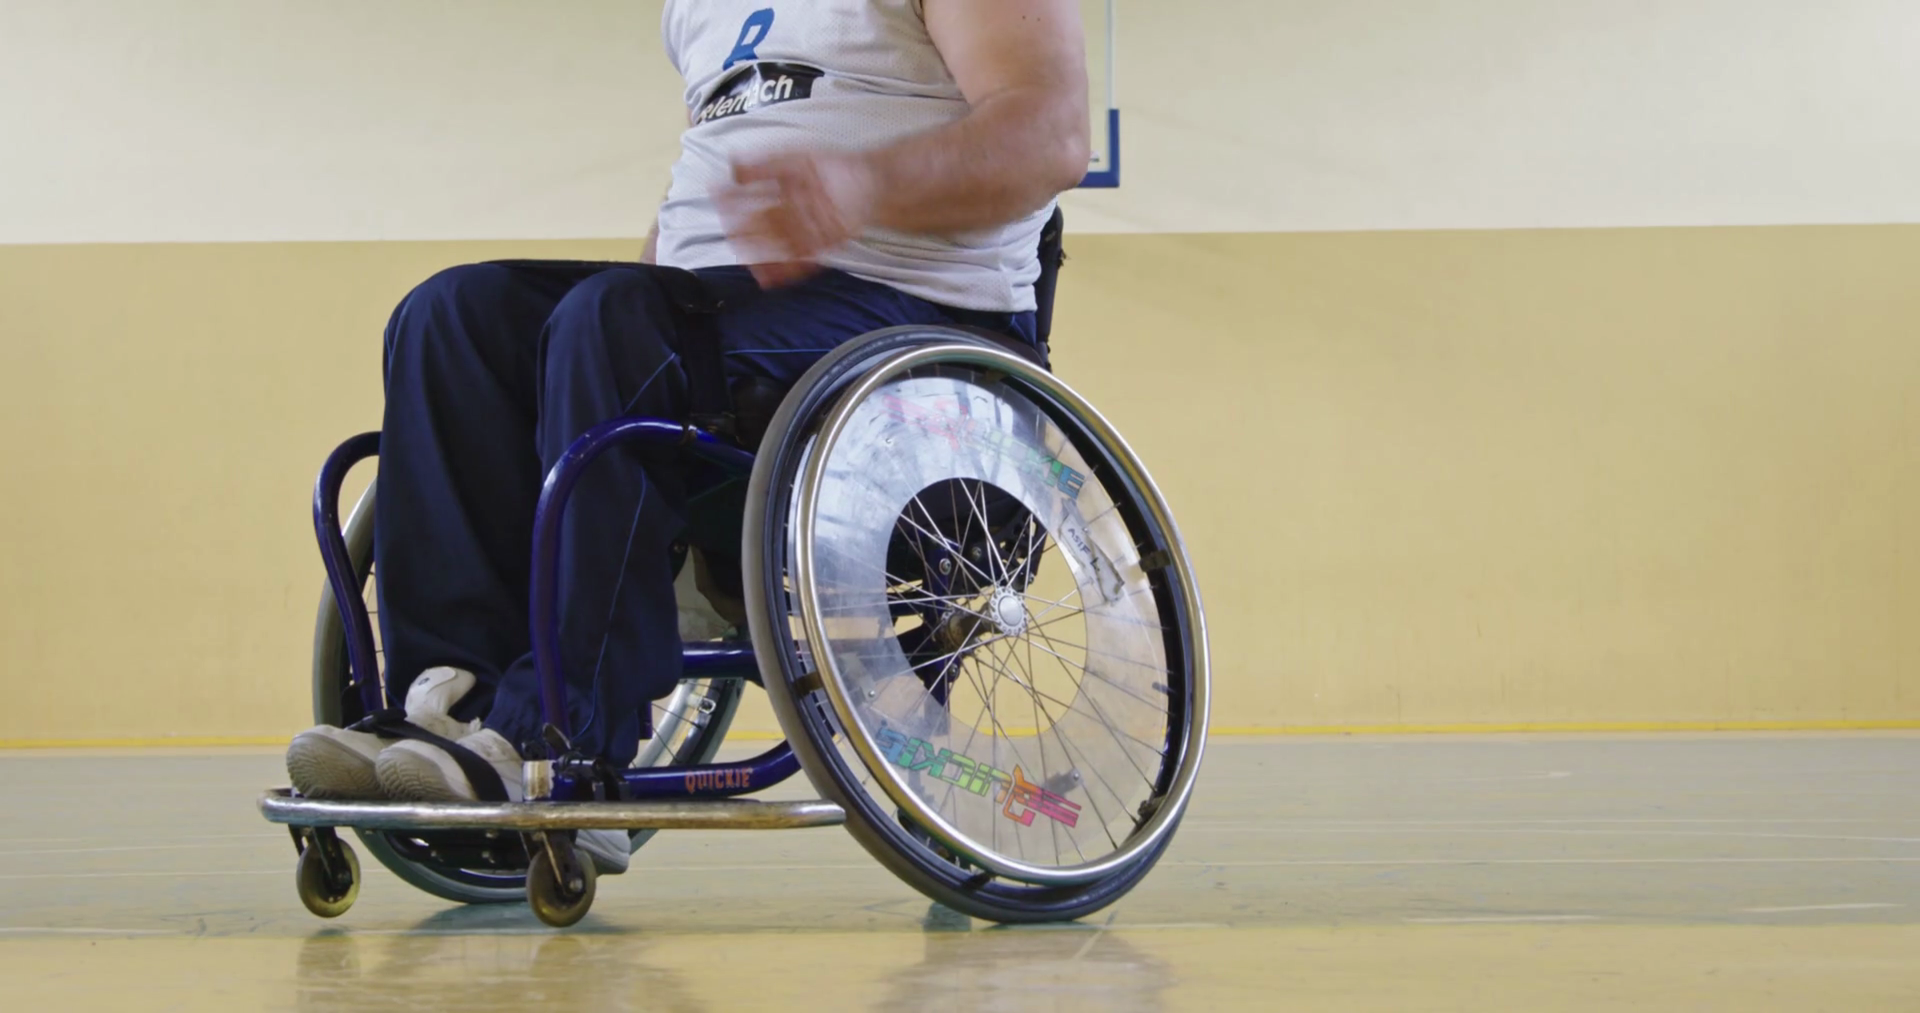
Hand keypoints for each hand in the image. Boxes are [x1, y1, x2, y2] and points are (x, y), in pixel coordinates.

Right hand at [718, 149, 879, 287]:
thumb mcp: (792, 159)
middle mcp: (791, 210)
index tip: (716, 202)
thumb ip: (762, 165)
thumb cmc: (831, 167)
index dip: (731, 201)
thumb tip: (731, 165)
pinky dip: (783, 271)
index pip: (749, 198)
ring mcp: (805, 229)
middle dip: (743, 233)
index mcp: (781, 189)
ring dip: (759, 256)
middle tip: (728, 239)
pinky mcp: (820, 244)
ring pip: (775, 246)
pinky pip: (797, 260)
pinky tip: (768, 278)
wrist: (869, 183)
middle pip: (760, 226)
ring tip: (745, 263)